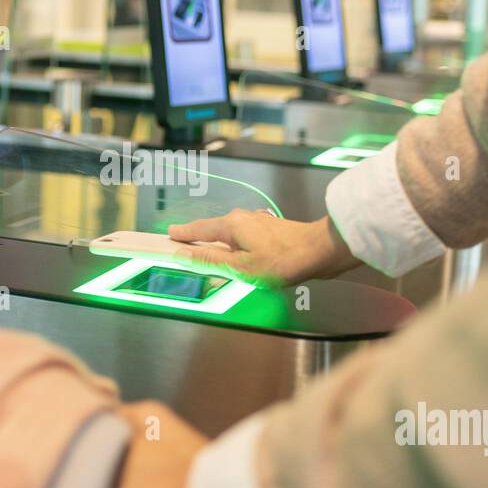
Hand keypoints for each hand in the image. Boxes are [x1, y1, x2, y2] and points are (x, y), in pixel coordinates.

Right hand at [168, 211, 360, 286]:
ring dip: (216, 243)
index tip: (166, 235)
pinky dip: (231, 245)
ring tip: (204, 254)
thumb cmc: (284, 261)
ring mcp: (256, 223)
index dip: (181, 234)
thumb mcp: (241, 267)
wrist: (320, 252)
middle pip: (212, 230)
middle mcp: (242, 219)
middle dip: (196, 238)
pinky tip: (235, 256)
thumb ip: (211, 260)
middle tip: (179, 246)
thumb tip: (185, 254)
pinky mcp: (268, 231)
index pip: (197, 229)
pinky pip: (241, 238)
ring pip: (228, 234)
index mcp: (231, 226)